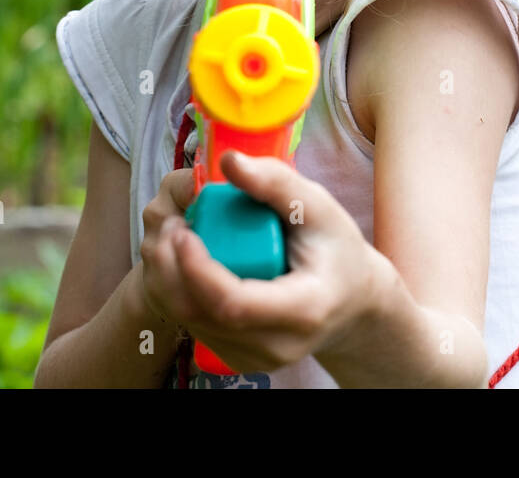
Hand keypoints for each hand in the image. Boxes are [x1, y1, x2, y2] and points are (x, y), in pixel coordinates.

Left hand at [140, 150, 386, 372]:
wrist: (351, 300)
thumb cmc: (336, 249)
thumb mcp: (318, 207)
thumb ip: (276, 182)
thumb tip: (228, 161)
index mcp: (304, 309)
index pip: (233, 304)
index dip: (197, 268)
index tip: (182, 229)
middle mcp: (276, 345)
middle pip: (200, 313)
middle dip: (171, 266)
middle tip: (171, 222)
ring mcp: (253, 358)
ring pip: (188, 320)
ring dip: (167, 275)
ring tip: (178, 233)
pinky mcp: (235, 357)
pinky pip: (191, 323)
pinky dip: (177, 289)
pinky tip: (187, 259)